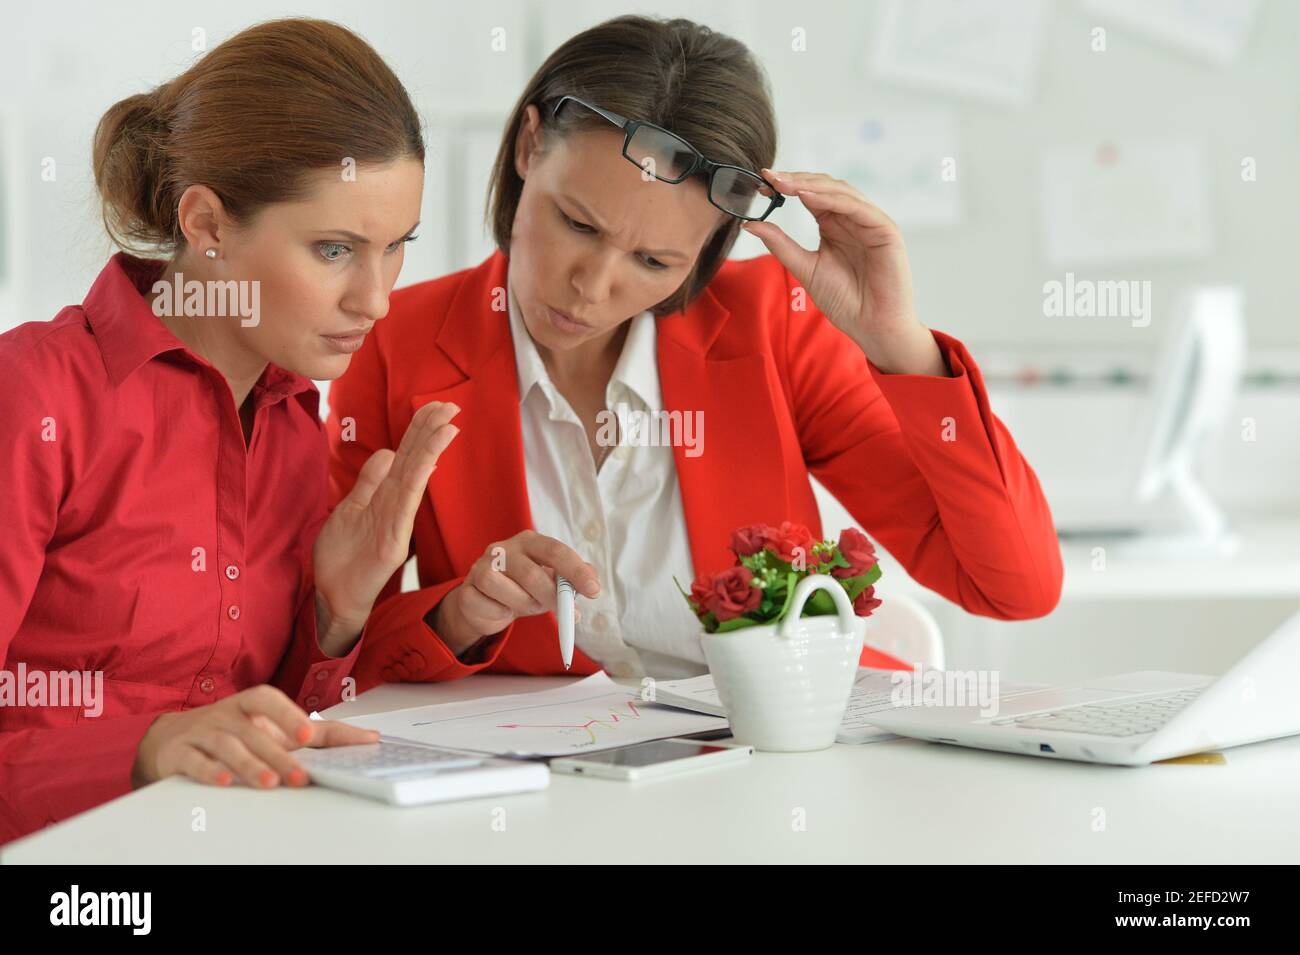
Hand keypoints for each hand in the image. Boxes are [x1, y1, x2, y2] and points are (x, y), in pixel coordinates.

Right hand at [131, 684, 378, 788]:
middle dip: (278, 756)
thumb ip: (322, 733)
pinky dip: (209, 771)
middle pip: (253, 733)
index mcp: (251, 704)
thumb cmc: (236, 730)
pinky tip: (225, 782)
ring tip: (269, 783)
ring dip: (249, 766)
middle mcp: (226, 714)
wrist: (171, 739)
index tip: (307, 732)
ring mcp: (202, 733)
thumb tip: (369, 738)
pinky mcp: (180, 754)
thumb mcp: (277, 728)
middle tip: (300, 778)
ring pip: (226, 746)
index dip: (287, 713)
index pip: (268, 699)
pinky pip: (194, 761)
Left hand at [313, 401, 460, 653]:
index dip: (420, 432)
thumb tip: (387, 451)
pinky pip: (405, 506)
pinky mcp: (392, 543)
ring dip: (431, 450)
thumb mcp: (349, 509)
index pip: (406, 457)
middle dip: (431, 432)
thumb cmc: (341, 557)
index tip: (436, 407)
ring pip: (415, 479)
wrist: (332, 596)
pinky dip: (417, 482)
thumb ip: (369, 482)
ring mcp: (395, 524)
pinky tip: (428, 461)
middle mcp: (395, 507)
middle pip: (415, 462)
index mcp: (385, 497)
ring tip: (448, 424)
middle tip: (451, 405)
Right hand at [433, 531, 600, 654]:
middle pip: (532, 573)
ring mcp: (480, 568)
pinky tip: (503, 610)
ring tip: (529, 607)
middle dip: (553, 597)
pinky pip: (489, 608)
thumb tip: (593, 580)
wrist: (484, 602)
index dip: (576, 571)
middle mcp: (502, 549)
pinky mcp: (466, 591)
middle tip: (568, 613)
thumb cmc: (523, 588)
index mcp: (528, 542)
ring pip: (507, 591)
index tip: (594, 591)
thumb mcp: (550, 580)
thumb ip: (571, 578)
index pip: (555, 550)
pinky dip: (502, 615)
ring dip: (525, 605)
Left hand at [744, 169, 946, 375]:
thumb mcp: (804, 268)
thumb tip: (749, 224)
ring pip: (840, 191)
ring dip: (811, 185)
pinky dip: (832, 199)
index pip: (809, 195)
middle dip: (795, 180)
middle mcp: (852, 218)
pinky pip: (857, 208)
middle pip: (824, 187)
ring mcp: (870, 221)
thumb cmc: (844, 301)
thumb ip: (780, 245)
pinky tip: (808, 197)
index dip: (786, 186)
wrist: (872, 327)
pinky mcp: (885, 230)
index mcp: (833, 224)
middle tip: (769, 178)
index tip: (760, 185)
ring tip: (784, 184)